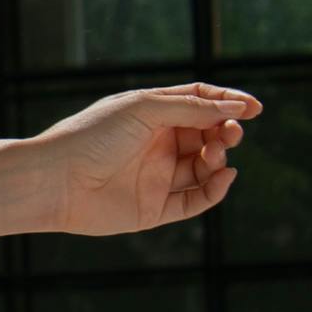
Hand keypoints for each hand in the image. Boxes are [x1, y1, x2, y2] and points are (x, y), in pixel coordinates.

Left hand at [30, 82, 258, 235]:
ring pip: (203, 168)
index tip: (254, 108)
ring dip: (219, 159)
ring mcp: (155, 177)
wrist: (57, 180)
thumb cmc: (94, 136)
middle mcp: (155, 144)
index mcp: (150, 113)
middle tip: (231, 133)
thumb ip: (191, 108)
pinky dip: (214, 189)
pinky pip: (194, 200)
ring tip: (217, 154)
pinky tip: (223, 176)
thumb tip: (236, 107)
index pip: (198, 103)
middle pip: (205, 135)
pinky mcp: (154, 208)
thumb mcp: (145, 109)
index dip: (228, 103)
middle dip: (225, 132)